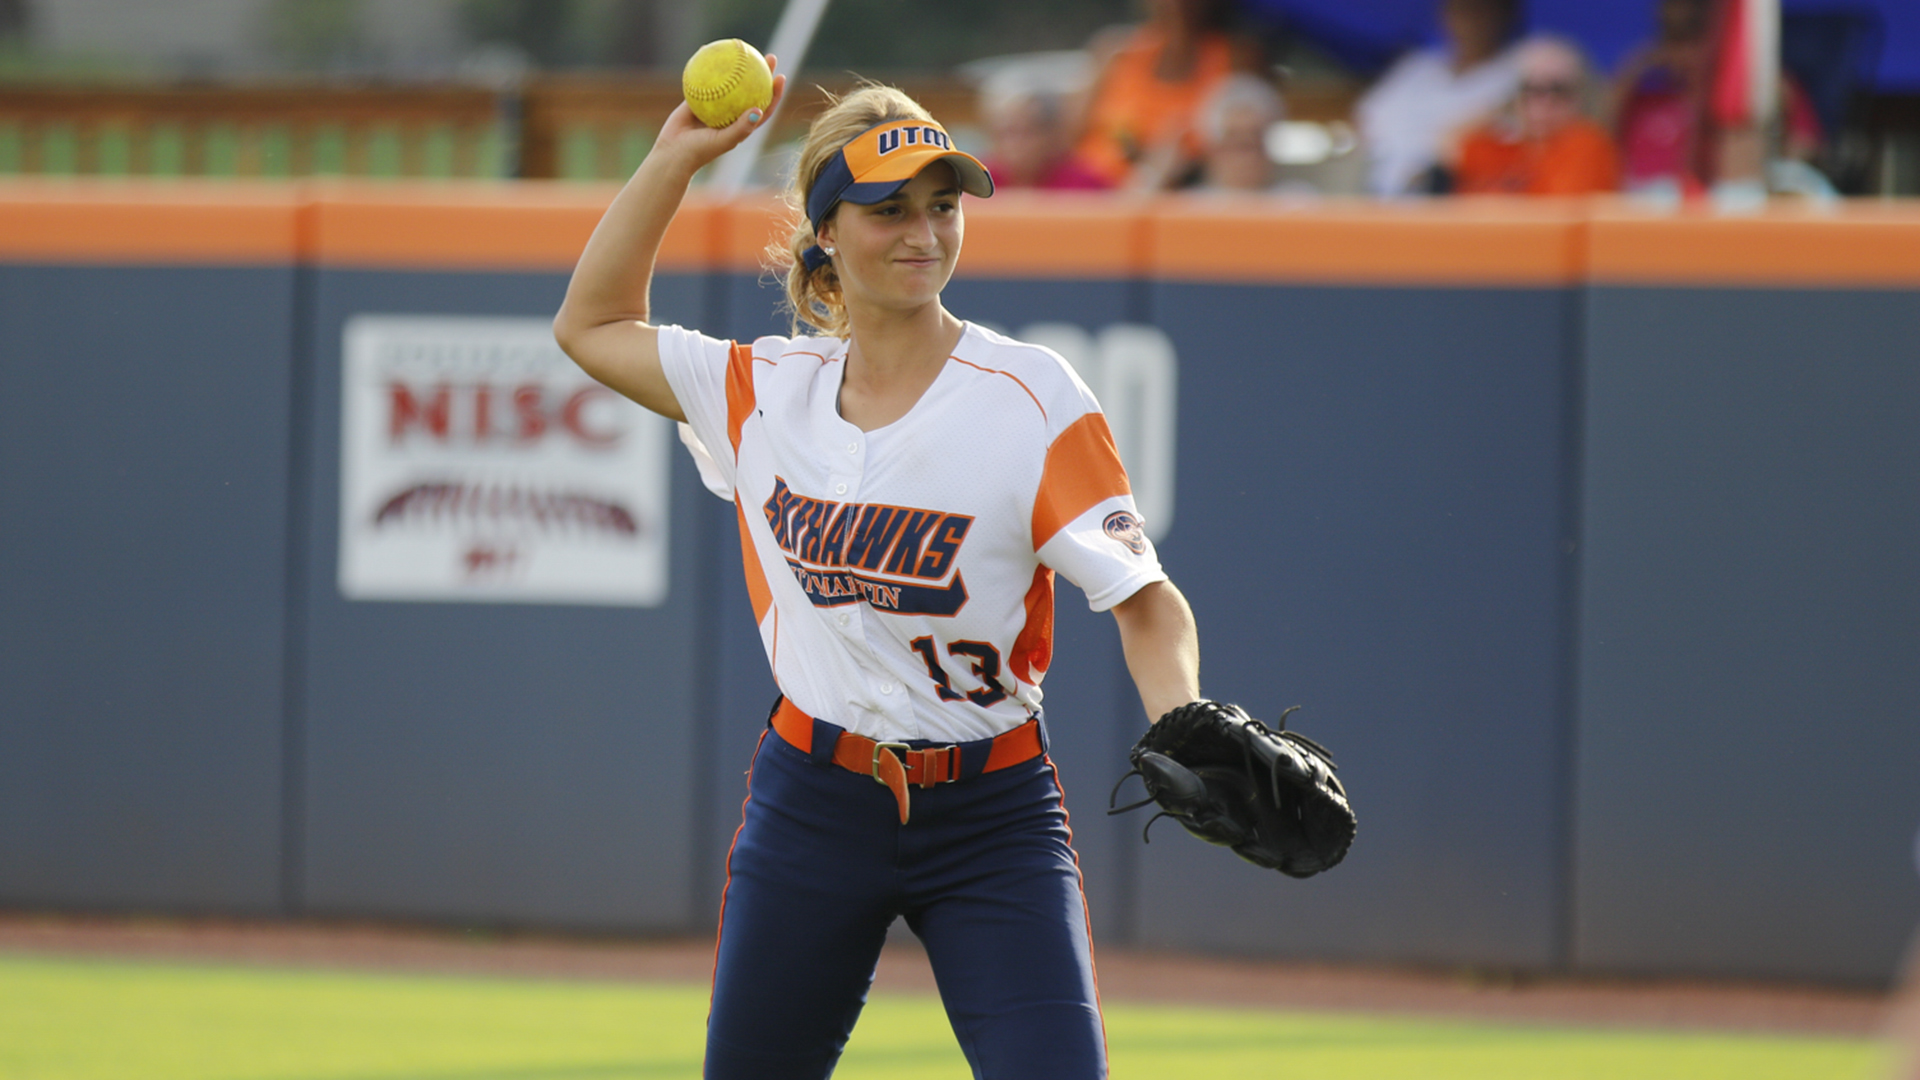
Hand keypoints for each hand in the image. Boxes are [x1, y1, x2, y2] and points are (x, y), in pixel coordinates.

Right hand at [653, 54, 788, 173]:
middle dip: (761, 72)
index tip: (780, 77)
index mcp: (742, 124)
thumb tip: (759, 110)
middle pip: (751, 89)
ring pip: (728, 81)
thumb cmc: (700, 151)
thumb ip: (741, 127)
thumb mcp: (724, 140)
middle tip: (768, 56)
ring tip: (738, 47)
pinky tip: (705, 49)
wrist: (672, 152)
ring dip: (735, 64)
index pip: (764, 106)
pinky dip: (705, 64)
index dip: (774, 93)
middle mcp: (731, 113)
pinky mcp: (697, 97)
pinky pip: (703, 78)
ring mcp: (715, 105)